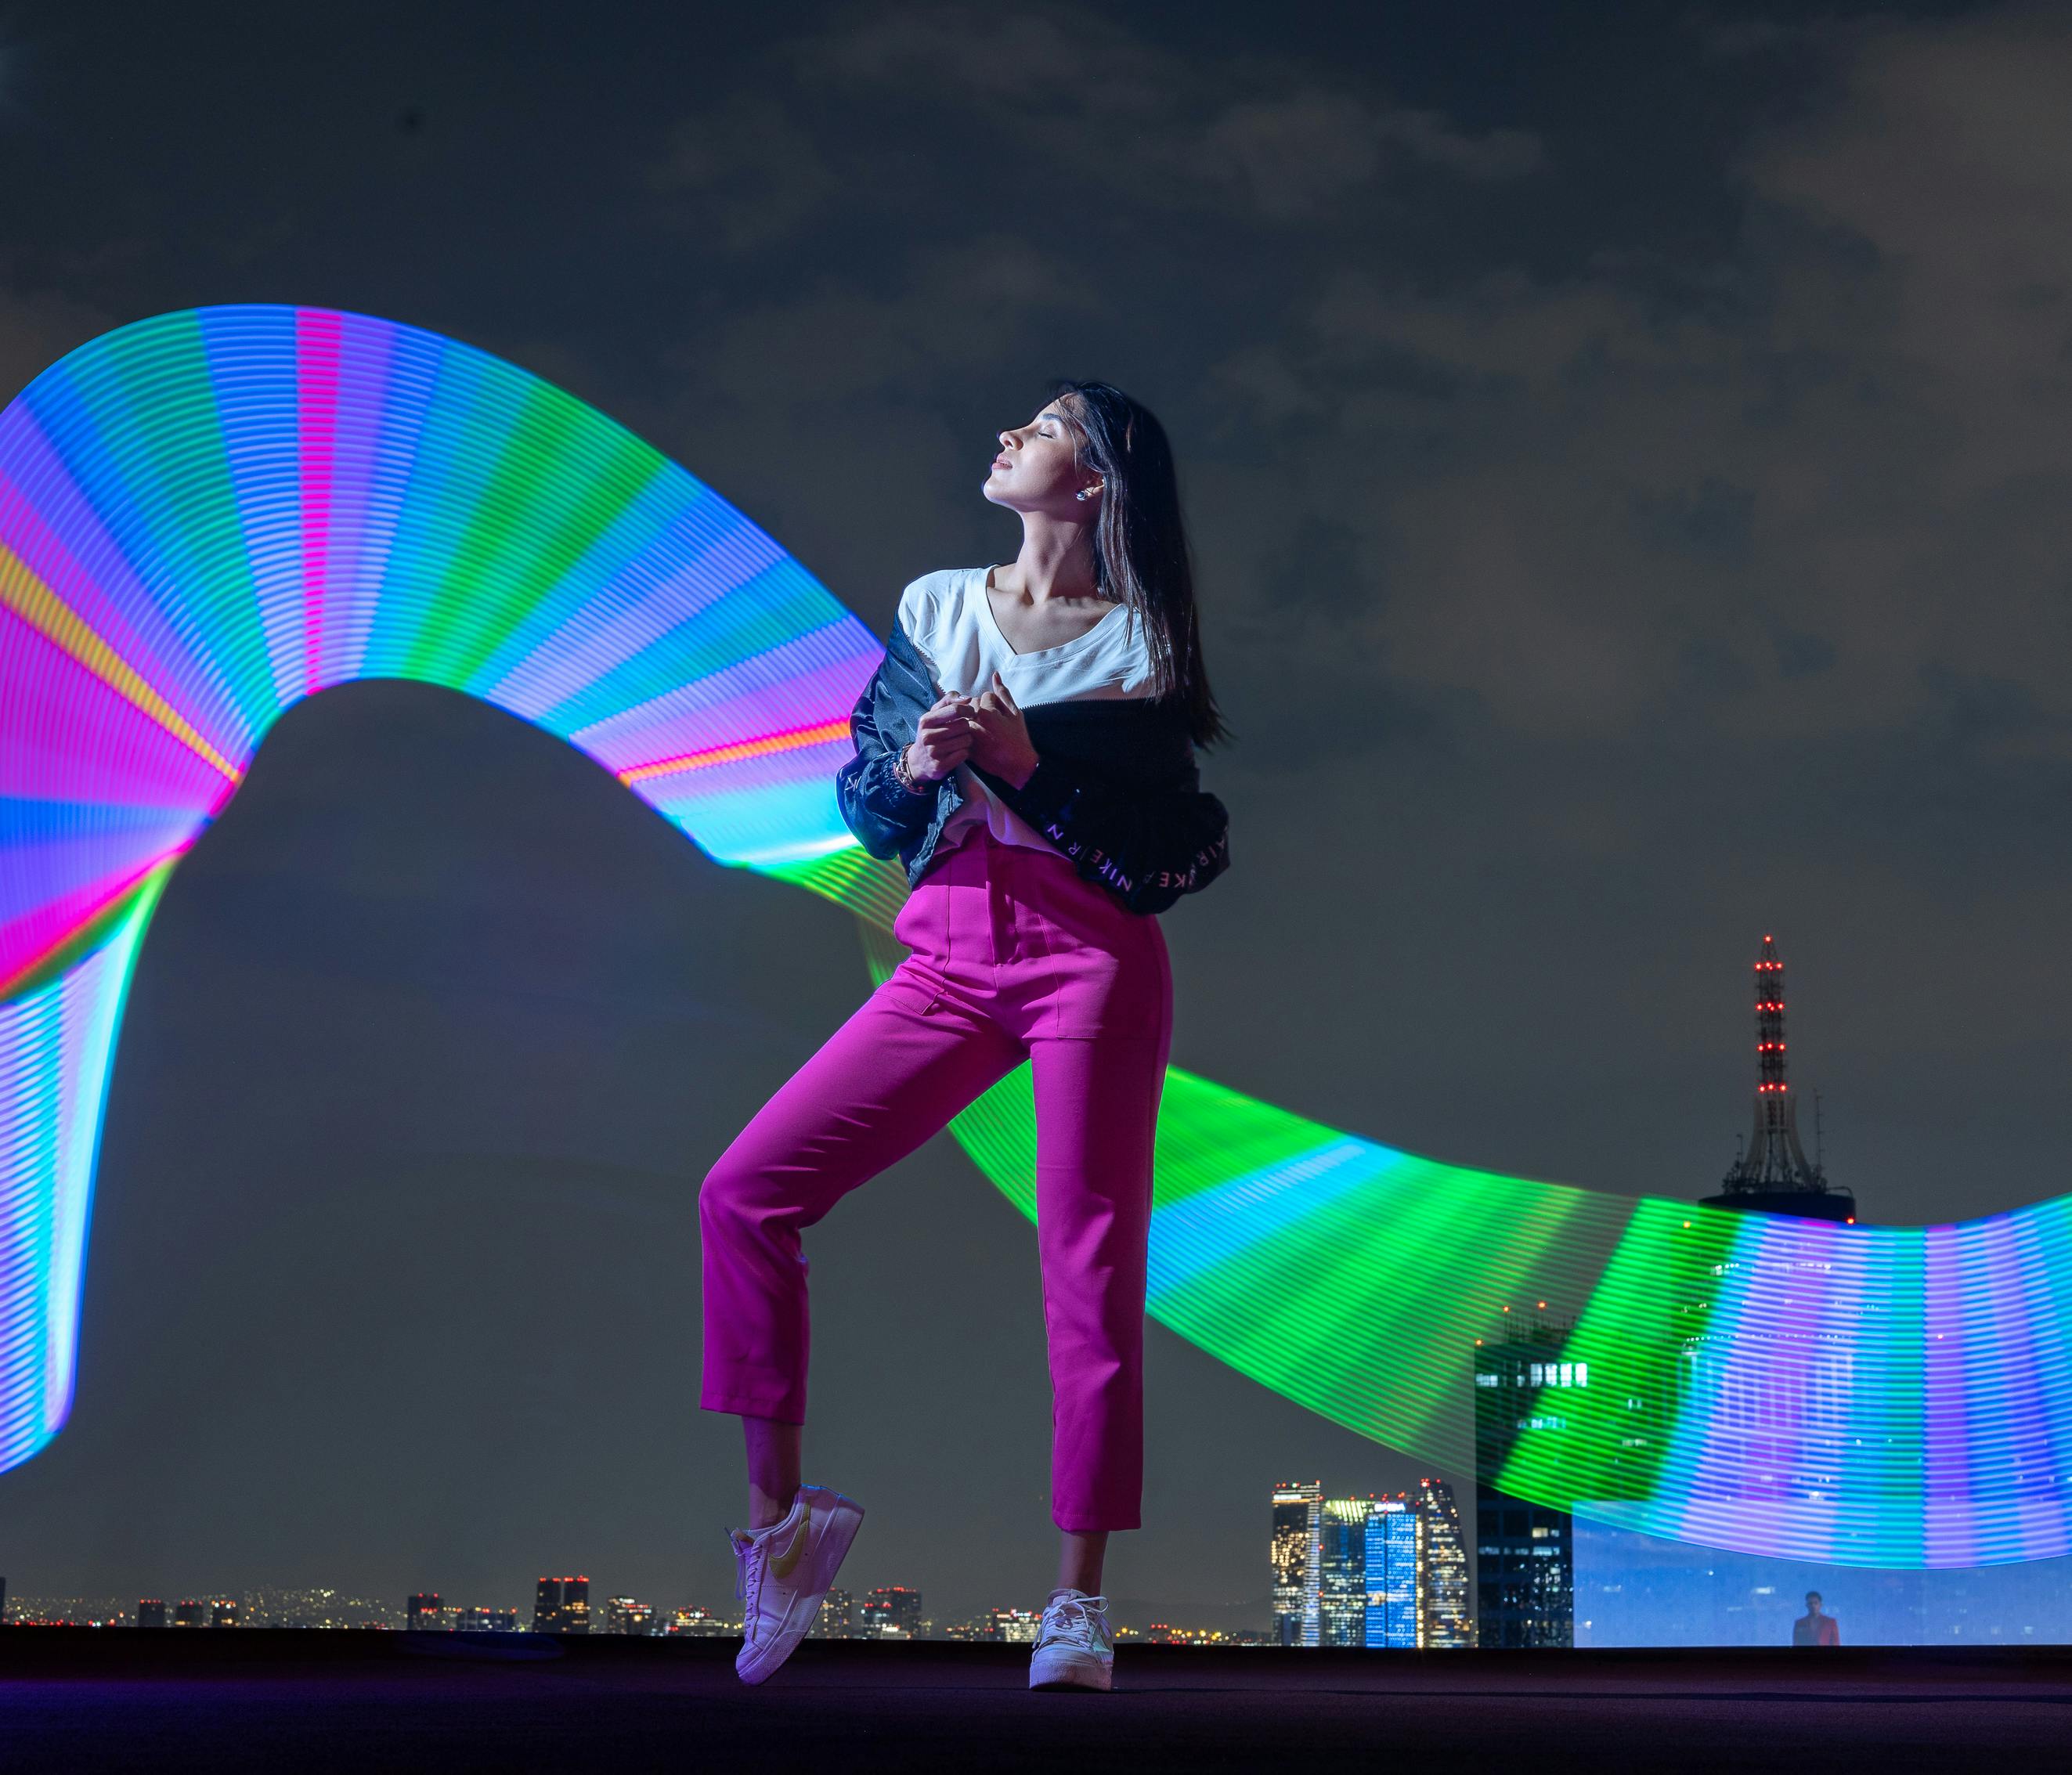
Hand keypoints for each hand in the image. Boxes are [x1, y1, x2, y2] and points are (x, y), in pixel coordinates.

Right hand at [904, 691, 976, 781]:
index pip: (955, 710)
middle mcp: (928, 736)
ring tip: (958, 741)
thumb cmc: (931, 732)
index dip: (968, 710)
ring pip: (966, 740)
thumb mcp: (934, 714)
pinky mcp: (940, 766)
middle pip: (964, 725)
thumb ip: (950, 701)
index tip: (970, 713)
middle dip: (966, 727)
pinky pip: (964, 754)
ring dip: (966, 740)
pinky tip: (957, 752)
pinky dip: (964, 752)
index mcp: (926, 720)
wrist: (918, 761)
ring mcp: (933, 752)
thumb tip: (967, 699)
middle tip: (960, 731)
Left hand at [963, 670, 1039, 788]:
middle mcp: (974, 722)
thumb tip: (995, 674)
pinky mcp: (966, 748)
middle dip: (982, 711)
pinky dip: (970, 734)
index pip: (984, 696)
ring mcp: (969, 736)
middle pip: (972, 706)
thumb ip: (1003, 693)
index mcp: (986, 711)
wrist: (1017, 764)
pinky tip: (982, 740)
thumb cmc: (1018, 737)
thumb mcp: (1015, 713)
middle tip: (994, 723)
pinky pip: (963, 733)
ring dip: (974, 722)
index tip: (1001, 715)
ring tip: (987, 731)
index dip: (994, 704)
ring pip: (966, 719)